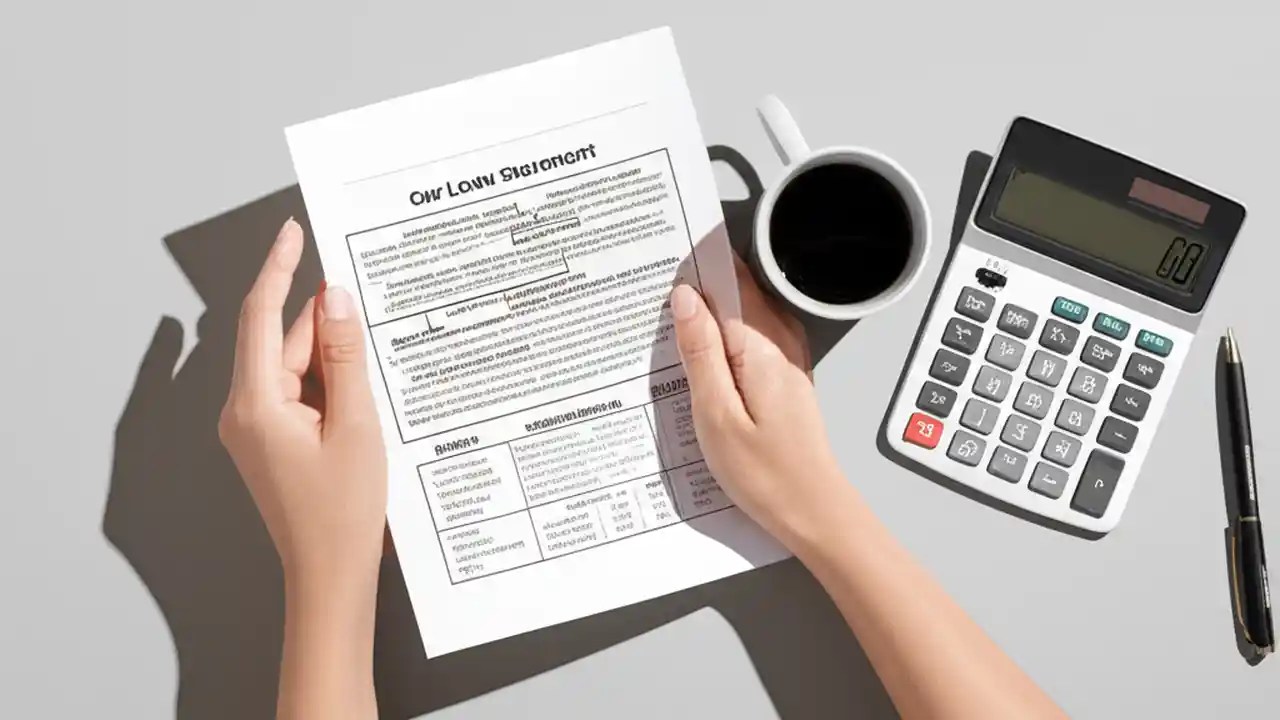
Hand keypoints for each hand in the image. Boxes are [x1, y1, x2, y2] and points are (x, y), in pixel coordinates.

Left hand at [218, 218, 386, 588]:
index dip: (278, 268)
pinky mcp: (272, 440)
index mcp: (257, 405)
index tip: (292, 231)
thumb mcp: (357, 425)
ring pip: (292, 366)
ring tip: (377, 347)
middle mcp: (245, 411)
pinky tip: (364, 381)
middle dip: (321, 315)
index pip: (261, 316)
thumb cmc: (344, 512)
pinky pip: (297, 391)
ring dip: (330, 351)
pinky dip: (328, 379)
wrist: (330, 574)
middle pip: (280, 340)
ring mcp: (257, 427)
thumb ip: (345, 357)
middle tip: (366, 290)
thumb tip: (336, 298)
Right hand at [670, 259, 852, 550]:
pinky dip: (722, 338)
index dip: (692, 269)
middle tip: (651, 289)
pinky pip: (749, 341)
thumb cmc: (765, 474)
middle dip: (696, 287)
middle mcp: (780, 343)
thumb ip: (700, 353)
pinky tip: (700, 354)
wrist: (814, 512)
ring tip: (666, 318)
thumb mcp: (716, 415)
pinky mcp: (784, 379)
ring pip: (742, 316)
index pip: (725, 284)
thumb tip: (685, 297)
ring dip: (707, 313)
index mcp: (761, 346)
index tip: (658, 261)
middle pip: (736, 294)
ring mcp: (787, 360)